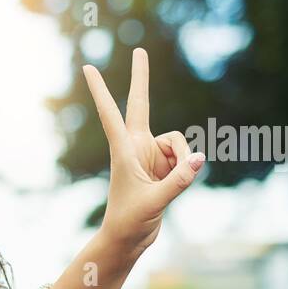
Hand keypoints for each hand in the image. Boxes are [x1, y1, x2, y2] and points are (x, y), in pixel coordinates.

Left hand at [82, 48, 203, 253]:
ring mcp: (151, 154)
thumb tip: (201, 159)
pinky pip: (186, 157)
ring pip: (178, 141)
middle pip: (141, 104)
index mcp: (123, 150)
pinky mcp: (165, 165)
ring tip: (174, 183)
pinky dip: (188, 169)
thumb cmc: (130, 222)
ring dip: (184, 159)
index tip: (87, 68)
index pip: (110, 113)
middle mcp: (136, 147)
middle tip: (139, 49)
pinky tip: (179, 185)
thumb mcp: (155, 203)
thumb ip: (179, 180)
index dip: (101, 90)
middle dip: (141, 78)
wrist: (129, 239)